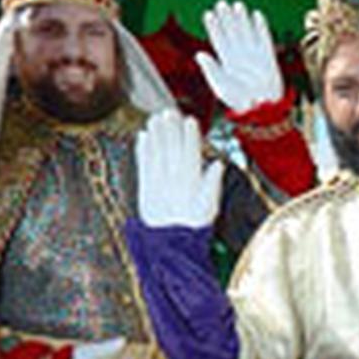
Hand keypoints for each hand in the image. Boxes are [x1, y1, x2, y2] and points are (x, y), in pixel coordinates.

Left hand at [134, 109, 223, 227]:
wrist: (171, 246)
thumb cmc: (192, 228)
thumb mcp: (210, 208)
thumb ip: (212, 184)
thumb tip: (217, 165)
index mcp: (190, 183)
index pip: (190, 153)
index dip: (190, 135)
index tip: (190, 120)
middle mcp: (172, 180)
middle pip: (171, 148)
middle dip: (170, 128)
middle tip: (169, 112)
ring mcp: (157, 183)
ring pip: (155, 153)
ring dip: (155, 134)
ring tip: (155, 119)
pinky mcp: (144, 188)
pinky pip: (143, 165)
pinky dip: (142, 150)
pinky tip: (142, 137)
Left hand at [194, 0, 284, 114]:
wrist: (261, 110)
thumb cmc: (239, 101)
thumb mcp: (220, 86)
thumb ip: (211, 69)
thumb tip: (199, 53)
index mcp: (226, 62)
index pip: (218, 40)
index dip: (213, 27)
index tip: (208, 14)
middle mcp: (239, 56)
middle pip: (232, 32)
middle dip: (227, 18)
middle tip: (221, 4)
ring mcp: (253, 55)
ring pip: (246, 32)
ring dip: (242, 19)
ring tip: (237, 5)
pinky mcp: (268, 57)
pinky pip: (264, 38)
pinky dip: (261, 27)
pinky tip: (256, 15)